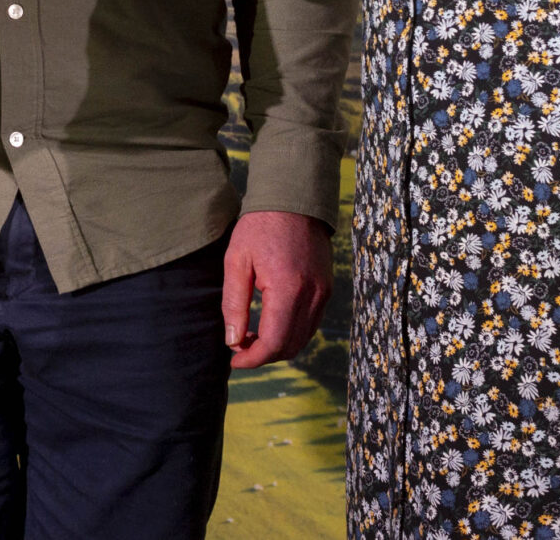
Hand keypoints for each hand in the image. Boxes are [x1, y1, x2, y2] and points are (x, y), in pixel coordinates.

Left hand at [222, 210, 333, 367]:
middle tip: (239, 347)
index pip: (274, 343)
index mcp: (287, 288)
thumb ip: (234, 304)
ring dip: (278, 346)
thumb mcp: (236, 261)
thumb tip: (232, 341)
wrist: (294, 199)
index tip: (234, 359)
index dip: (253, 358)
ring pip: (303, 339)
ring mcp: (323, 293)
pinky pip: (311, 324)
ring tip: (251, 336)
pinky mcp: (327, 288)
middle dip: (264, 355)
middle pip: (290, 346)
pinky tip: (271, 323)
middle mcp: (312, 295)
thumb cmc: (259, 226)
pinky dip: (292, 333)